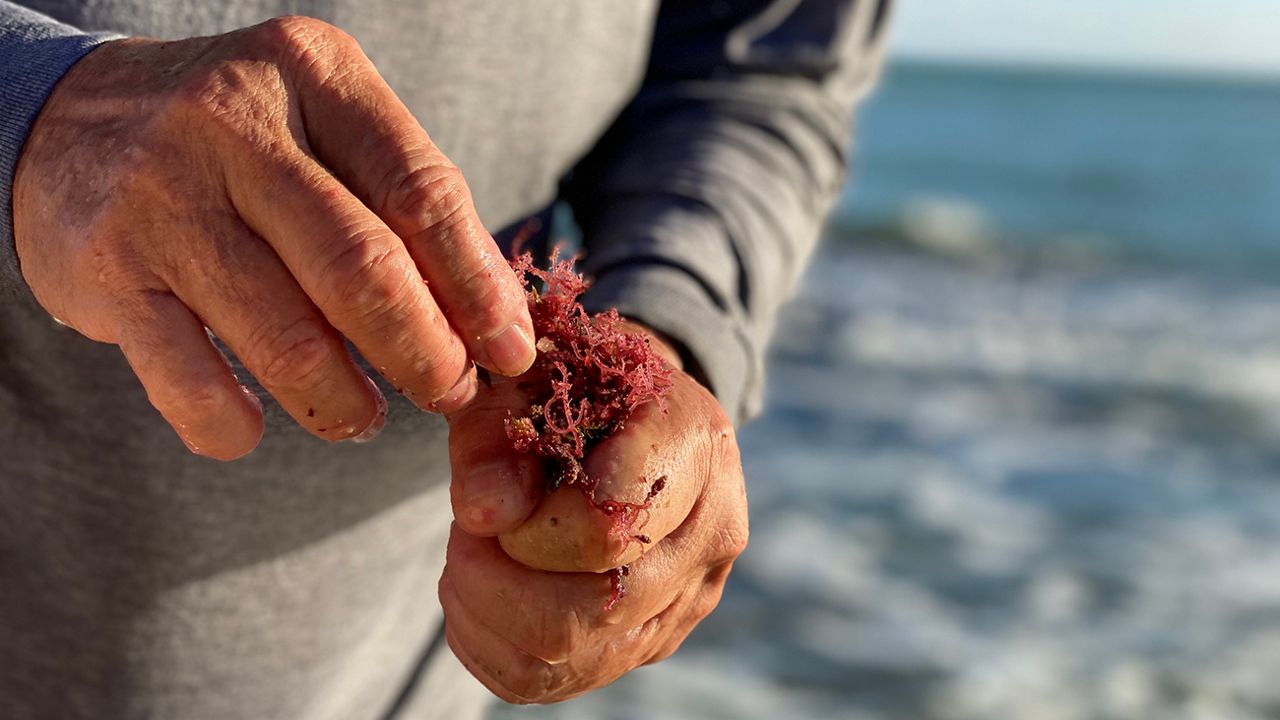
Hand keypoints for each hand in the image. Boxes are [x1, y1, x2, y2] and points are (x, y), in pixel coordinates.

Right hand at [12, 16, 534, 459]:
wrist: (65, 122)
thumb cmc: (240, 143)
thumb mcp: (326, 131)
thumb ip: (410, 207)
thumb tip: (499, 323)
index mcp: (313, 75)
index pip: (423, 192)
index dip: (480, 288)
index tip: (511, 351)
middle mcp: (232, 124)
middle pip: (362, 269)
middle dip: (426, 354)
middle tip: (447, 392)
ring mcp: (161, 197)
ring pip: (287, 339)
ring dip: (344, 402)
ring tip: (361, 414)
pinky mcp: (104, 272)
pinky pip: (192, 385)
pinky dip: (235, 427)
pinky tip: (255, 426)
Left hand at [440, 325, 748, 702]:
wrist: (628, 413)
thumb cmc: (574, 385)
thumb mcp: (524, 379)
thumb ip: (494, 438)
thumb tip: (482, 514)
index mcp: (694, 443)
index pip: (607, 525)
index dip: (526, 522)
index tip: (495, 487)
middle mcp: (712, 531)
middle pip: (591, 606)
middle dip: (496, 577)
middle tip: (466, 531)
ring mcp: (689, 598)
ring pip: (571, 653)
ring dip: (488, 612)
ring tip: (472, 556)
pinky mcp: (653, 641)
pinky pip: (554, 682)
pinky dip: (489, 647)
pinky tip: (482, 595)